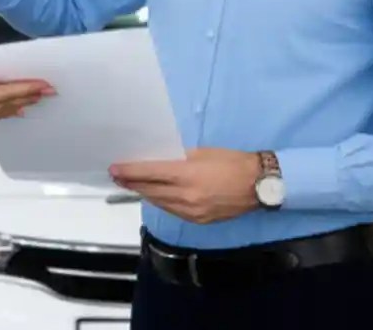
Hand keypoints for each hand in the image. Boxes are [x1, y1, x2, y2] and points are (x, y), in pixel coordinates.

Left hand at [108, 148, 260, 223]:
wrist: (258, 185)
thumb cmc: (231, 162)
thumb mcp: (203, 152)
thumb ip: (179, 158)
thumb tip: (159, 160)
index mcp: (186, 174)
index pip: (149, 173)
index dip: (129, 171)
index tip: (114, 169)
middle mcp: (185, 196)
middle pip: (150, 190)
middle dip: (131, 183)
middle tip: (117, 177)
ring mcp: (191, 211)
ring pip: (159, 202)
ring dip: (144, 193)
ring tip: (132, 185)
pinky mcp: (198, 220)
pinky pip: (172, 211)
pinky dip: (161, 202)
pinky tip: (155, 196)